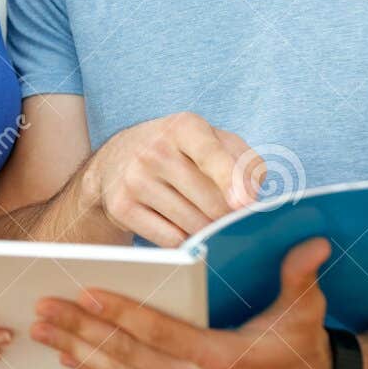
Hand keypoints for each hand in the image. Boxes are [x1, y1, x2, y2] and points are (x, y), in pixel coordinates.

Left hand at [31, 237, 333, 368]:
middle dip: (80, 331)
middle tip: (42, 309)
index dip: (121, 313)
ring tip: (44, 330)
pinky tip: (70, 357)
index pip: (159, 332)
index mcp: (221, 359)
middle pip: (128, 355)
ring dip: (78, 352)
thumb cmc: (300, 344)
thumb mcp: (305, 309)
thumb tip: (315, 242)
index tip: (85, 293)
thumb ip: (298, 275)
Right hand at [81, 111, 263, 246]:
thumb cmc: (178, 151)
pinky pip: (171, 239)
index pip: (211, 154)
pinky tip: (178, 225)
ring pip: (193, 225)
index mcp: (184, 127)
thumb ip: (245, 162)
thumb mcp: (213, 141)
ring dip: (208, 230)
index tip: (244, 203)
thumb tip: (251, 200)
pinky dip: (185, 241)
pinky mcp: (122, 207)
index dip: (231, 180)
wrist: (115, 160)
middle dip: (228, 215)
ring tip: (201, 216)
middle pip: (211, 202)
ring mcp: (135, 179)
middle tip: (227, 212)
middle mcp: (155, 150)